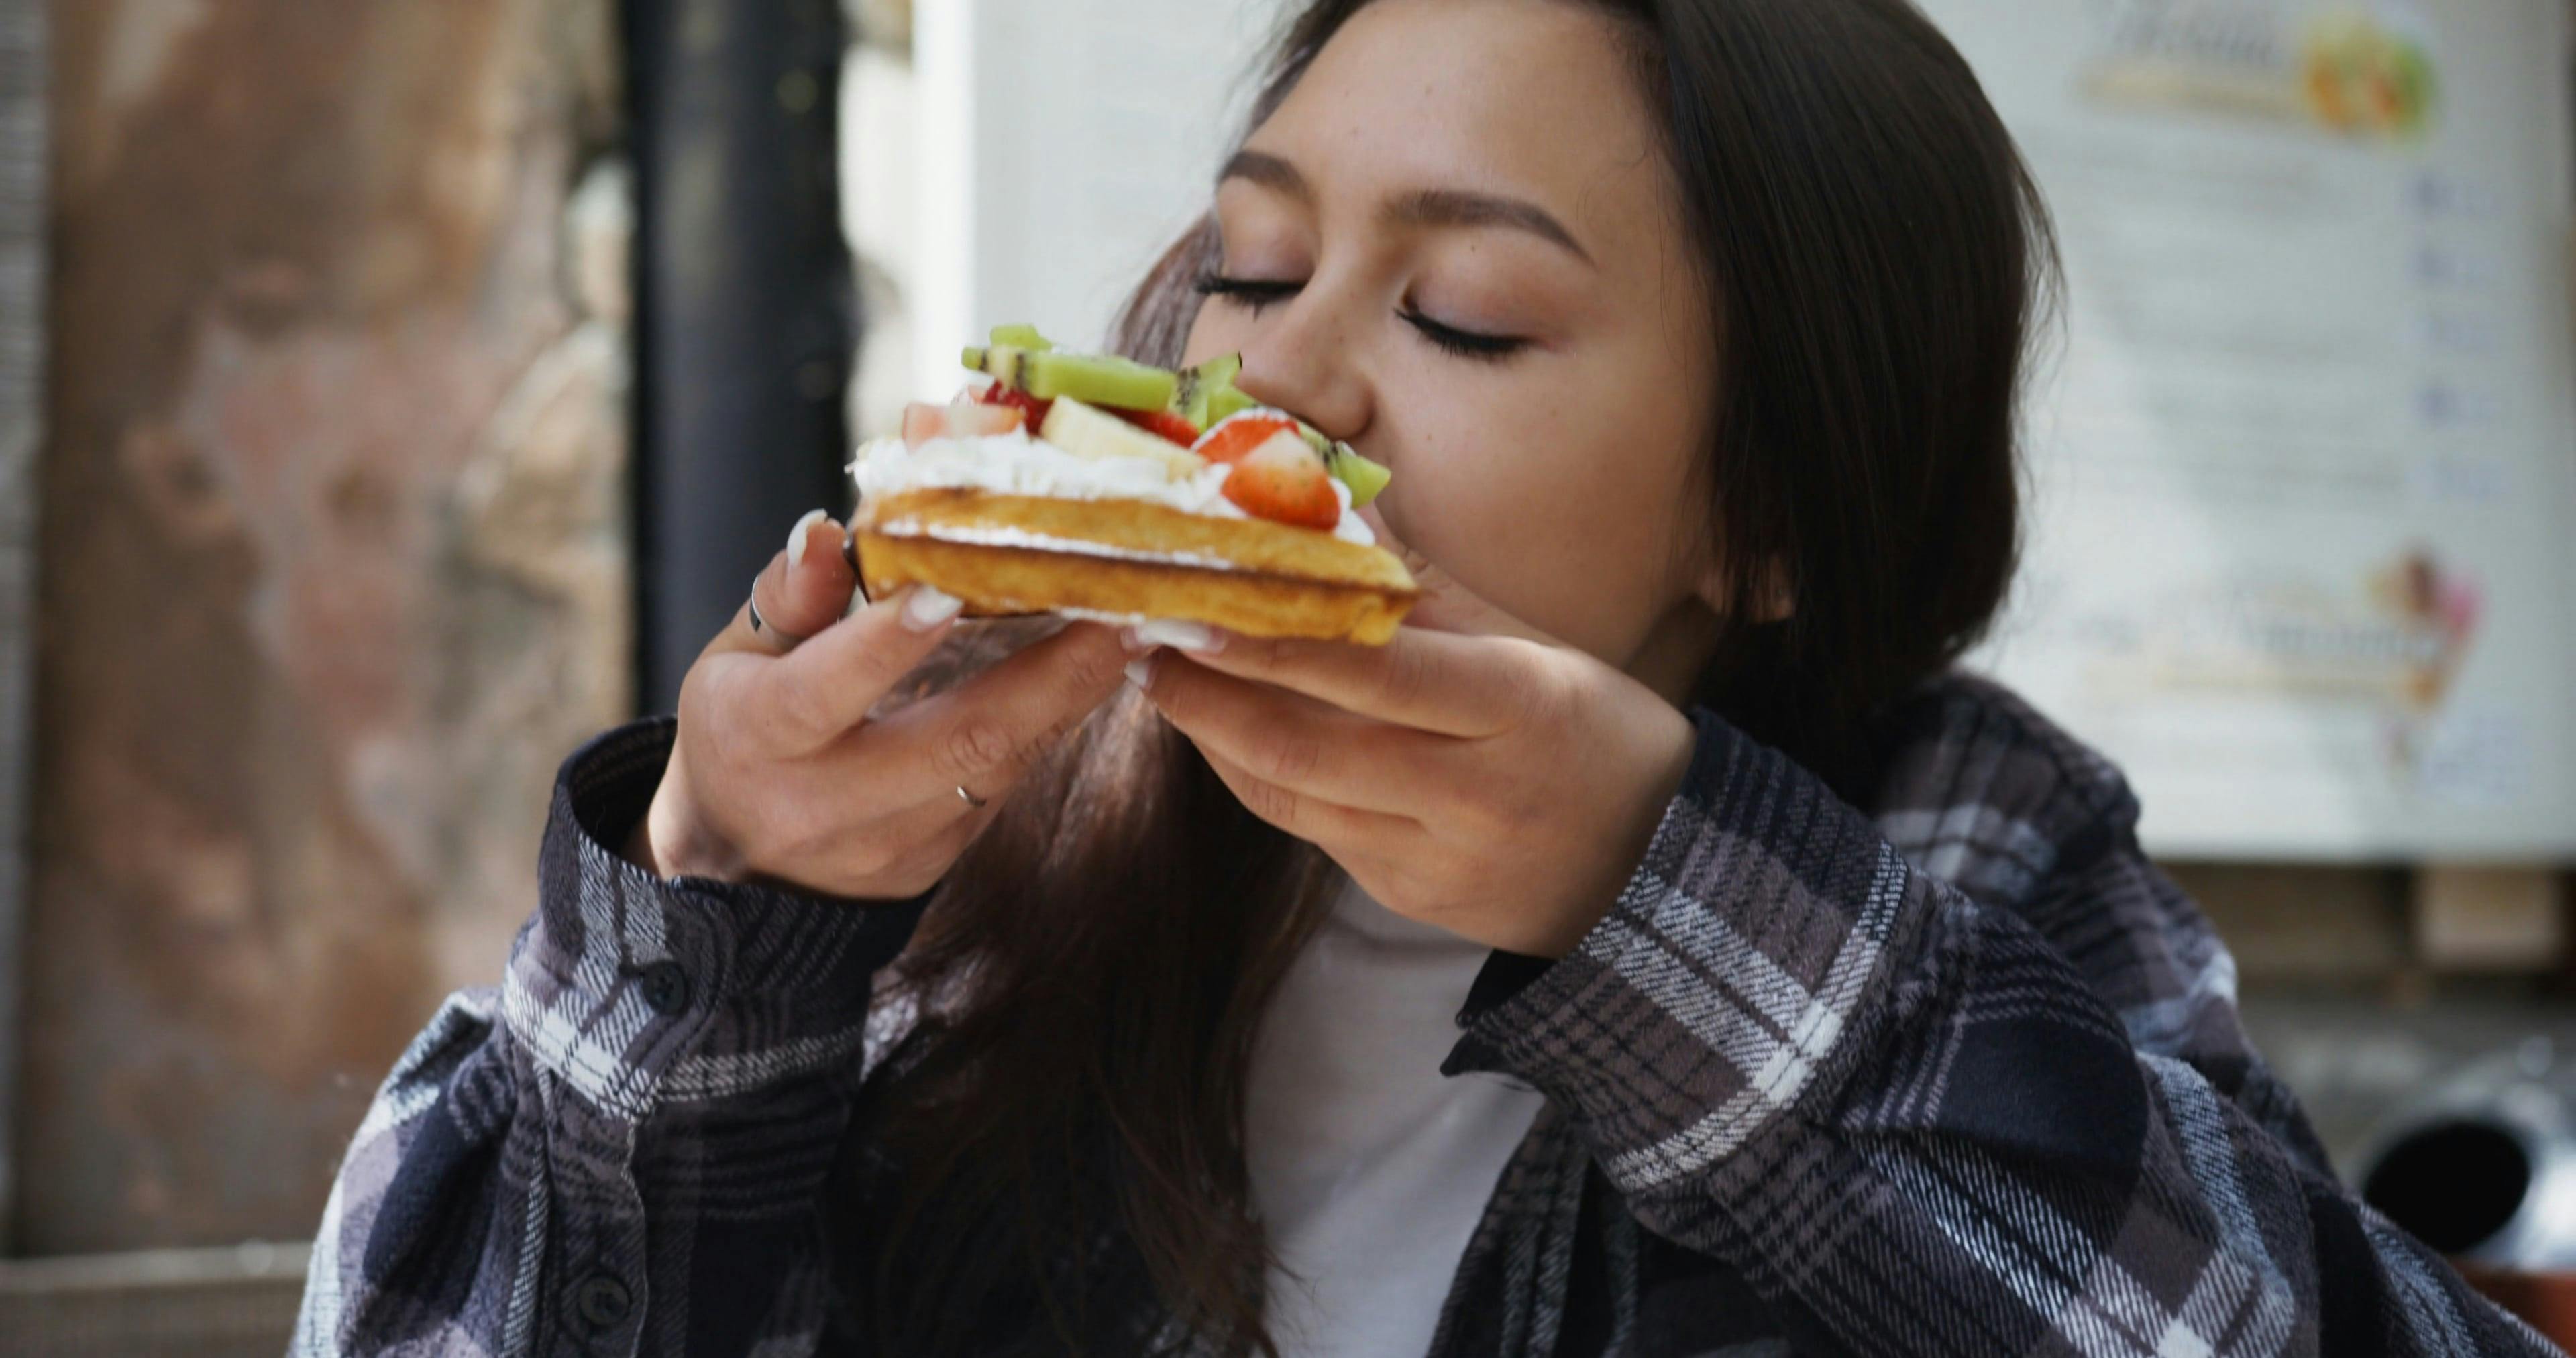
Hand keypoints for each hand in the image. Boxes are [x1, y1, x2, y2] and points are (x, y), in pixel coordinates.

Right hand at [631, 512, 1130, 899]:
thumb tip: (825, 528)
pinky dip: (1054, 721)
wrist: (739, 873)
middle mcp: (827, 802)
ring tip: (1145, 627)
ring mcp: (893, 843)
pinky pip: (1006, 783)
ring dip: (1078, 694)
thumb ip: (789, 596)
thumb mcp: (735, 659)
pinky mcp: (939, 860)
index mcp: (759, 737)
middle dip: (1052, 674)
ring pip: (1001, 766)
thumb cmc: (739, 732)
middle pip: (957, 742)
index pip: (826, 690)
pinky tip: (1104, 669)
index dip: (888, 641)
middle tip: (1126, 609)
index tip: (950, 584)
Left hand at [1126, 521, 1696, 956]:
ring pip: (1295, 798)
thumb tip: (1328, 520)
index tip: (1198, 605)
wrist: (1658, 875)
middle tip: (1146, 640)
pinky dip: (1258, 780)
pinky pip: (1312, 834)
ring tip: (1167, 680)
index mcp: (1522, 706)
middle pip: (1311, 746)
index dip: (1276, 644)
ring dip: (1216, 738)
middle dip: (1211, 696)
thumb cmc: (1595, 733)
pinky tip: (1225, 736)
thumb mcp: (1536, 647)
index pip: (1376, 672)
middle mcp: (1478, 792)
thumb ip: (1428, 594)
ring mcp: (1440, 859)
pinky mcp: (1411, 900)